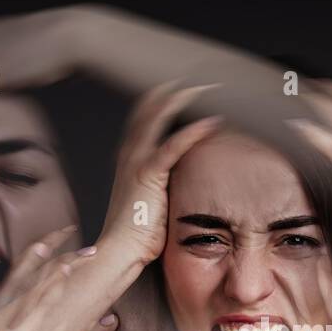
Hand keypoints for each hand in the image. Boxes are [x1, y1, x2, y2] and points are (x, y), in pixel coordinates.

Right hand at [100, 82, 222, 265]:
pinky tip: (211, 122)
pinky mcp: (148, 174)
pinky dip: (193, 132)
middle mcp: (129, 154)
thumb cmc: (136, 235)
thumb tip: (185, 181)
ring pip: (157, 118)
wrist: (119, 250)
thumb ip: (164, 185)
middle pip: (147, 109)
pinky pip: (173, 145)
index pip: (143, 119)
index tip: (179, 89)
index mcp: (128, 159)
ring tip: (202, 87)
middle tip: (194, 79)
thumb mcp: (151, 202)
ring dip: (180, 100)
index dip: (159, 101)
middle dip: (169, 91)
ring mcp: (136, 162)